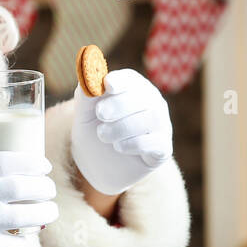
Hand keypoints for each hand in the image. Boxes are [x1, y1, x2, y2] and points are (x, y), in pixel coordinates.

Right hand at [0, 152, 57, 246]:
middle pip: (26, 188)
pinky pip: (13, 244)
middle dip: (44, 189)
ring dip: (43, 215)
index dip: (34, 164)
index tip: (45, 167)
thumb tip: (14, 175)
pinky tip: (21, 237)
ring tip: (48, 213)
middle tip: (50, 192)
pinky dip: (21, 240)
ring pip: (27, 217)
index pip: (11, 161)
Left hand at [70, 69, 172, 196]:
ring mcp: (160, 125)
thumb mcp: (84, 115)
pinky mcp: (163, 148)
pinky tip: (118, 147)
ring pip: (150, 118)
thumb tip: (89, 78)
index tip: (107, 85)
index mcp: (132, 89)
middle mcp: (151, 103)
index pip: (131, 79)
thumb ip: (85, 96)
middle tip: (100, 114)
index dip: (120, 81)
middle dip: (119, 104)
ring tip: (103, 135)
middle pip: (143, 96)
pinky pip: (155, 141)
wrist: (99, 168)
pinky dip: (134, 143)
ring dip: (123, 126)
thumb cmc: (93, 134)